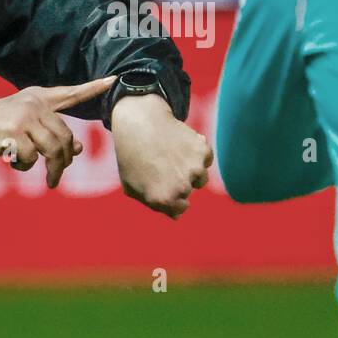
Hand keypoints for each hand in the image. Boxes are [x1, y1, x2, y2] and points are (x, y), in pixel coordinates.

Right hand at [0, 76, 115, 187]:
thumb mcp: (24, 127)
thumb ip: (50, 133)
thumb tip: (79, 149)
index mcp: (37, 98)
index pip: (70, 93)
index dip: (92, 88)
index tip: (112, 80)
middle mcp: (33, 103)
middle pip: (65, 136)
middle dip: (66, 160)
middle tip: (58, 177)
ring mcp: (24, 117)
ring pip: (53, 149)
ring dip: (53, 169)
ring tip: (49, 181)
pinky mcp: (14, 133)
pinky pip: (32, 158)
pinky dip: (25, 167)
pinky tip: (12, 162)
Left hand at [111, 93, 212, 218]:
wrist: (139, 121)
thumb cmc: (131, 156)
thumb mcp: (131, 186)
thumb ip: (153, 204)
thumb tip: (176, 216)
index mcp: (164, 199)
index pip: (180, 208)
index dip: (170, 195)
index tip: (160, 181)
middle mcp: (181, 187)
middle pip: (189, 191)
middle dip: (178, 181)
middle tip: (161, 162)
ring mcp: (194, 169)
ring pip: (201, 177)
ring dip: (191, 168)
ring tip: (171, 153)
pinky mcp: (202, 150)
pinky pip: (206, 158)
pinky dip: (197, 152)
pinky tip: (179, 143)